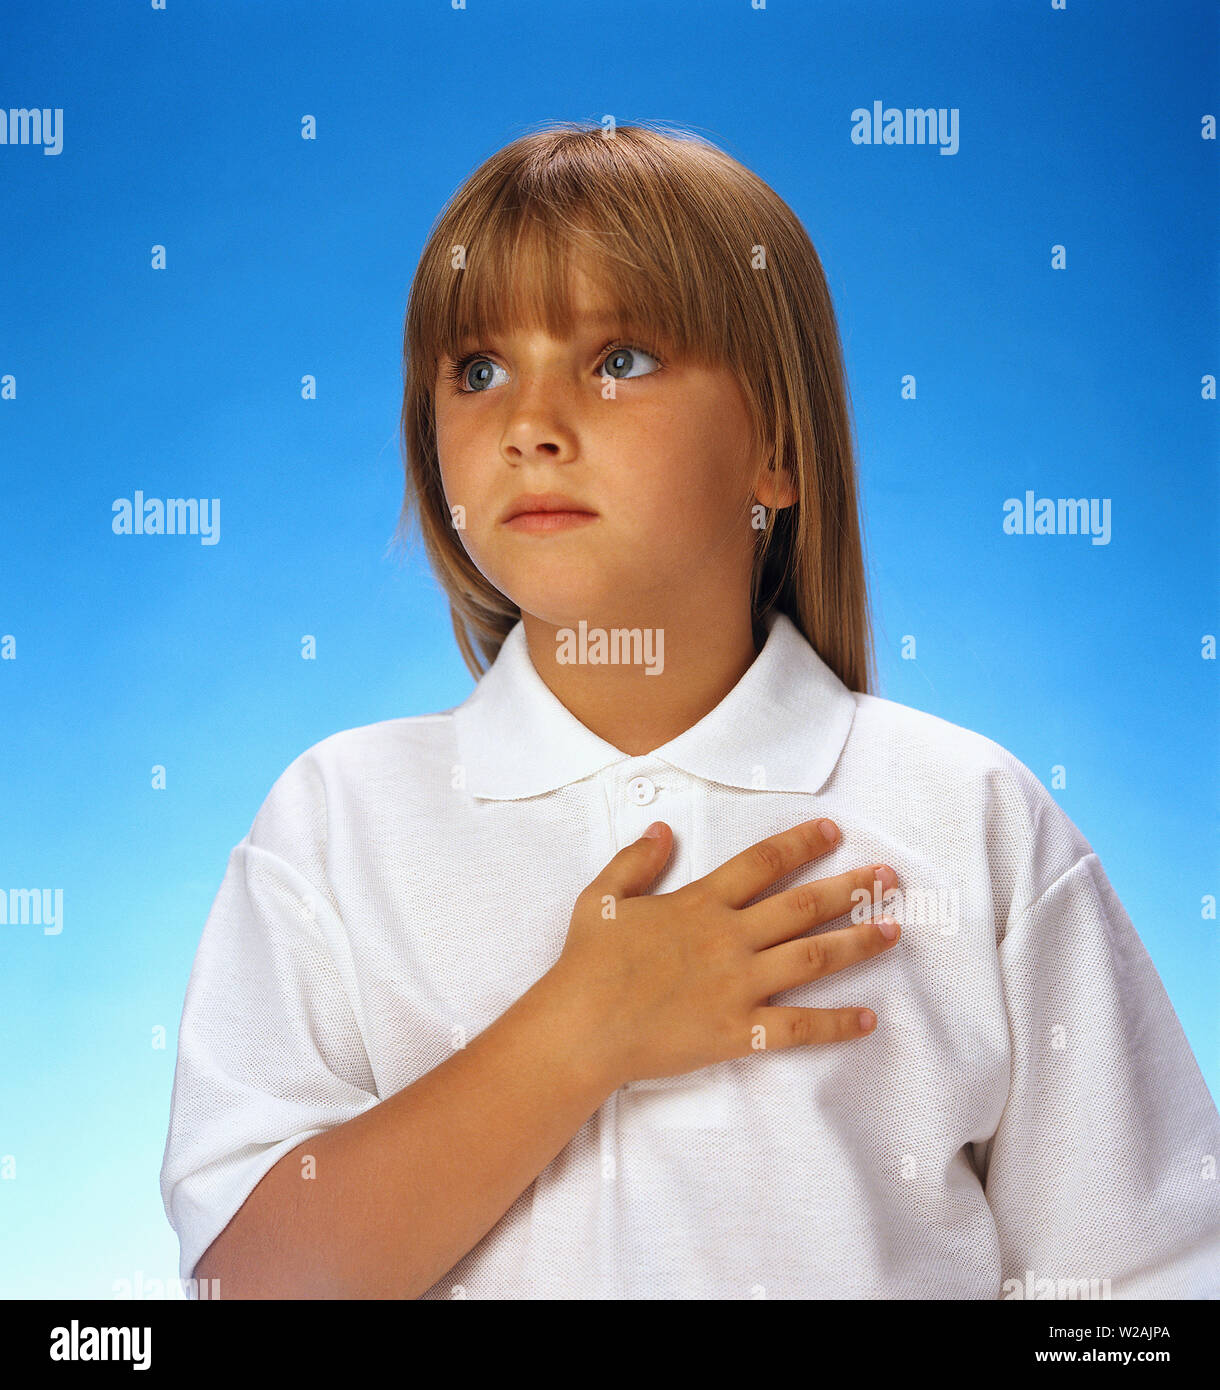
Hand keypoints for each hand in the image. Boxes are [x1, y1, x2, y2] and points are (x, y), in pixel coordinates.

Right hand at [543, 817, 900, 1088]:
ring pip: (813, 958)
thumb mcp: (601, 897)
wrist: (580, 1028)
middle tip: (889, 876)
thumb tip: (664, 829)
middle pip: (803, 905)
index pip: (762, 862)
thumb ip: (635, 860)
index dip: (801, 843)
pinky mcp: (738, 1032)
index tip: (834, 831)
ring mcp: (738, 986)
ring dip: (858, 943)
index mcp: (700, 902)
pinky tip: (869, 1019)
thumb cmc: (587, 964)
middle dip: (851, 887)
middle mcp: (729, 939)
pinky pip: (798, 1027)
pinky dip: (836, 1024)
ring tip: (894, 929)